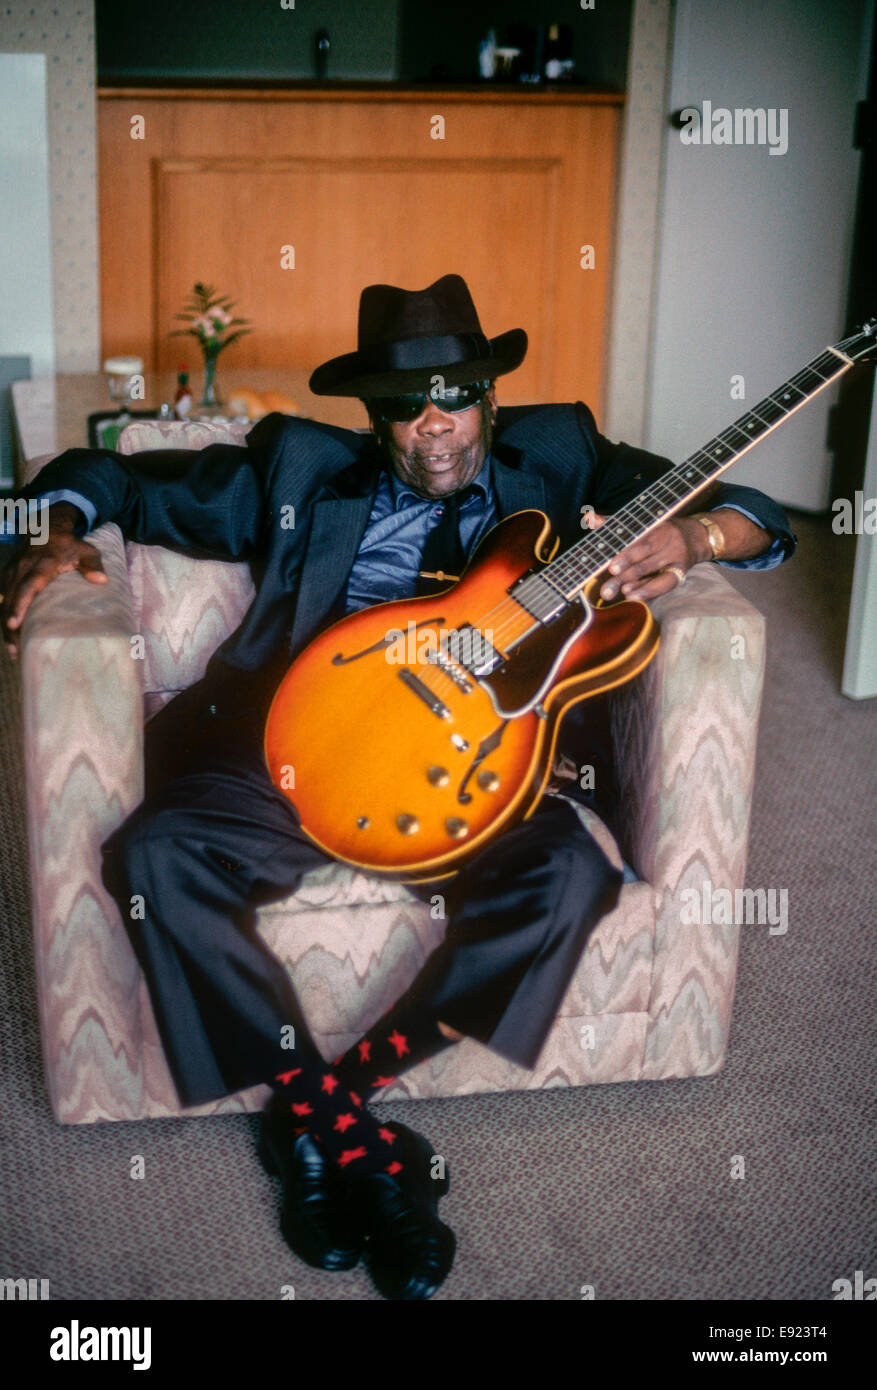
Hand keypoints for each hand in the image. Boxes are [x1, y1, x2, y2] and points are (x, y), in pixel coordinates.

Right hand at [1, 503, 106, 660]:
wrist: (48, 528)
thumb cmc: (71, 545)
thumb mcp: (87, 551)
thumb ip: (93, 565)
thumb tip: (101, 580)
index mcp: (42, 564)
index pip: (28, 586)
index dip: (20, 605)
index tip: (14, 624)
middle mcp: (22, 568)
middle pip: (12, 599)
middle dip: (10, 625)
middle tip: (16, 651)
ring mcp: (12, 573)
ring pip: (5, 602)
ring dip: (6, 626)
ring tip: (14, 652)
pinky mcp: (8, 578)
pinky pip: (4, 599)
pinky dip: (6, 617)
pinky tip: (12, 637)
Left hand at [584, 511, 709, 601]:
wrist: (694, 536)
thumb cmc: (658, 531)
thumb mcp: (640, 525)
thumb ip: (613, 524)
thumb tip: (589, 517)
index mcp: (656, 526)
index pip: (640, 542)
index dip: (626, 555)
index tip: (611, 567)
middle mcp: (668, 540)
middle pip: (645, 559)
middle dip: (624, 575)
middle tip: (606, 589)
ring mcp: (676, 556)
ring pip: (654, 572)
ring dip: (635, 584)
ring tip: (618, 593)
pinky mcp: (681, 571)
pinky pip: (666, 583)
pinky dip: (649, 590)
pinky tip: (633, 596)